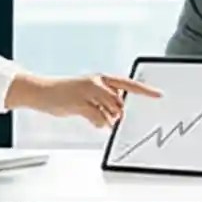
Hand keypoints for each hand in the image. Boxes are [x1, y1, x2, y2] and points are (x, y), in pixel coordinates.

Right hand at [5, 73, 162, 127]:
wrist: (42, 91)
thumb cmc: (66, 94)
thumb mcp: (89, 95)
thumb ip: (105, 102)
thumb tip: (117, 116)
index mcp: (102, 78)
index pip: (128, 84)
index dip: (145, 90)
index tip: (159, 95)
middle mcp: (97, 82)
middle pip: (120, 102)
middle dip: (118, 114)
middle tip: (107, 116)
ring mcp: (89, 91)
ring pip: (111, 111)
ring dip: (106, 120)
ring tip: (93, 115)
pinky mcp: (80, 102)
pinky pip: (99, 118)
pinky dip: (97, 123)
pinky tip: (89, 119)